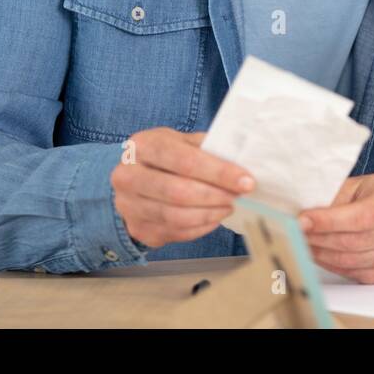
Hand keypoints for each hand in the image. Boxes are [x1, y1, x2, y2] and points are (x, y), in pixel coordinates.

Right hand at [111, 128, 254, 249]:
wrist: (133, 178)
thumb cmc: (165, 157)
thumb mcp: (182, 141)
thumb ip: (208, 148)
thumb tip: (244, 162)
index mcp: (142, 145)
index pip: (185, 161)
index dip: (219, 173)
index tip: (246, 181)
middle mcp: (127, 175)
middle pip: (179, 192)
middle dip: (216, 195)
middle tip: (239, 196)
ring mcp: (128, 205)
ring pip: (177, 216)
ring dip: (211, 213)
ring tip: (229, 206)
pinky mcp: (137, 228)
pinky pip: (176, 232)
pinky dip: (201, 227)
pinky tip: (214, 217)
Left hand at [298, 174, 373, 283]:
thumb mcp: (356, 187)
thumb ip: (333, 201)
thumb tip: (302, 218)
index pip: (360, 217)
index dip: (327, 222)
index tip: (302, 221)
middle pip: (352, 242)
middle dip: (319, 238)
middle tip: (297, 232)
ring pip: (351, 261)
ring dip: (322, 254)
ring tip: (305, 243)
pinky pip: (355, 274)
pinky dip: (333, 265)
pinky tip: (322, 254)